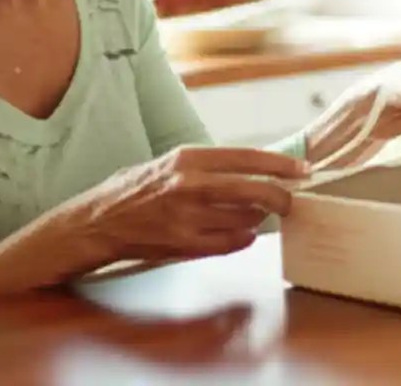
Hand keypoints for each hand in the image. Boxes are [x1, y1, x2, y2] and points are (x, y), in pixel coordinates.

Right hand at [77, 146, 306, 264]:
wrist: (97, 221)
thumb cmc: (136, 189)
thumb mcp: (171, 163)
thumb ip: (209, 166)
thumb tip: (255, 168)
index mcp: (188, 158)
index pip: (247, 157)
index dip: (280, 165)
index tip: (303, 170)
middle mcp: (190, 184)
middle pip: (254, 190)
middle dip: (281, 197)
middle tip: (291, 201)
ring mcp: (187, 217)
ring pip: (246, 218)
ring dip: (258, 218)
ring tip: (256, 215)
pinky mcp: (184, 243)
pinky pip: (231, 242)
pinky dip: (243, 237)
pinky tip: (241, 232)